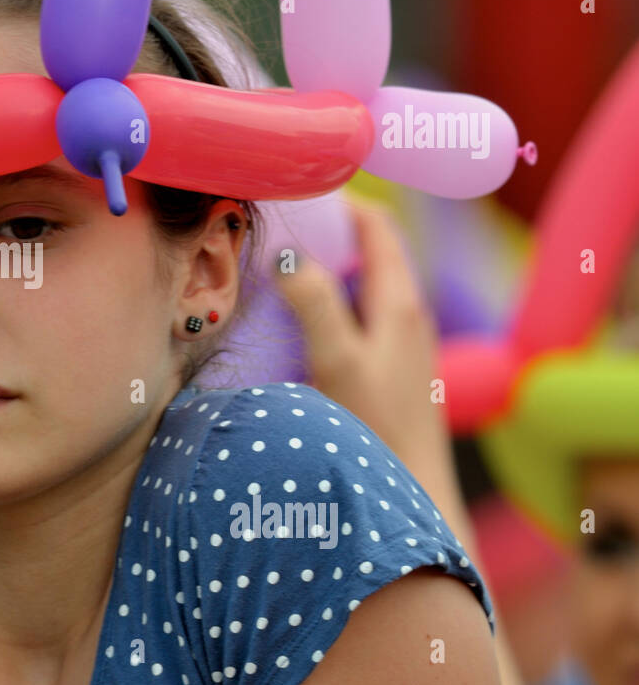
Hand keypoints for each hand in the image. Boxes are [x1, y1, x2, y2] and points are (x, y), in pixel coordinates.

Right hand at [271, 203, 446, 462]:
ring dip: (322, 268)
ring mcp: (400, 341)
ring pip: (360, 283)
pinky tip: (294, 324)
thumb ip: (315, 305)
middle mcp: (406, 313)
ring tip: (274, 268)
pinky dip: (326, 302)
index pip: (375, 223)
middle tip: (272, 227)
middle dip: (322, 231)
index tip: (292, 192)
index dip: (338, 200)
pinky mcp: (390, 366)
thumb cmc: (375, 429)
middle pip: (366, 249)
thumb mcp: (338, 362)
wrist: (412, 492)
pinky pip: (356, 313)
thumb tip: (286, 254)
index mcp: (399, 301)